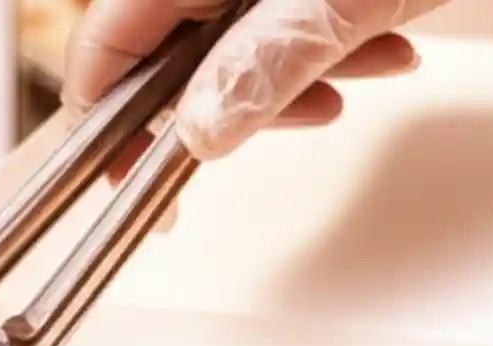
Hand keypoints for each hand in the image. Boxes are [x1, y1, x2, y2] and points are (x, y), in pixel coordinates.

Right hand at [63, 0, 445, 175]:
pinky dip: (330, 47)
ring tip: (370, 71)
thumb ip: (266, 67)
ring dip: (300, 77)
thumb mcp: (342, 1)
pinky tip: (384, 51)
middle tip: (276, 131)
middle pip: (173, 46)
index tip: (124, 180)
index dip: (107, 118)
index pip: (110, 40)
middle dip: (232, 99)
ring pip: (237, 39)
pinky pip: (285, 18)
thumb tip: (200, 134)